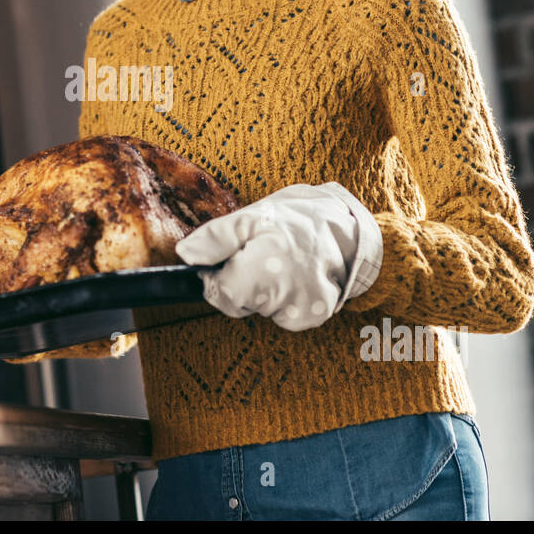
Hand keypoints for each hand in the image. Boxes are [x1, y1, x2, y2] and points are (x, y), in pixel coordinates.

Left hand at [175, 181, 382, 331]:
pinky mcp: (315, 318)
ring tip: (284, 263)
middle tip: (264, 255)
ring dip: (265, 291)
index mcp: (261, 270)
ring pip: (261, 310)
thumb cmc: (297, 219)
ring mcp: (302, 312)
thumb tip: (185, 255)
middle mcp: (284, 298)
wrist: (348, 228)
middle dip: (243, 282)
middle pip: (239, 305)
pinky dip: (285, 300)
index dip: (220, 275)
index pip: (220, 294)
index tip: (235, 257)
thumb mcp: (252, 215)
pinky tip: (297, 277)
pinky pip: (283, 316)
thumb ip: (215, 237)